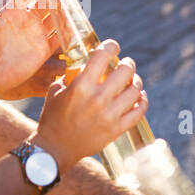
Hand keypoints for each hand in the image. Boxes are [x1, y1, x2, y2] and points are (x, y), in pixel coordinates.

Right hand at [31, 39, 145, 168]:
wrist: (54, 149)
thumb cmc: (52, 118)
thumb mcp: (56, 90)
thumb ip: (72, 75)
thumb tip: (87, 65)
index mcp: (81, 86)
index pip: (102, 56)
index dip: (111, 46)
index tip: (113, 46)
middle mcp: (97, 99)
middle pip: (125, 71)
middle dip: (127, 64)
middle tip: (126, 64)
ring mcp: (109, 115)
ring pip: (135, 90)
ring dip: (136, 81)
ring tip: (133, 81)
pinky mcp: (116, 129)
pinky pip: (138, 111)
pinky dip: (142, 101)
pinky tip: (139, 97)